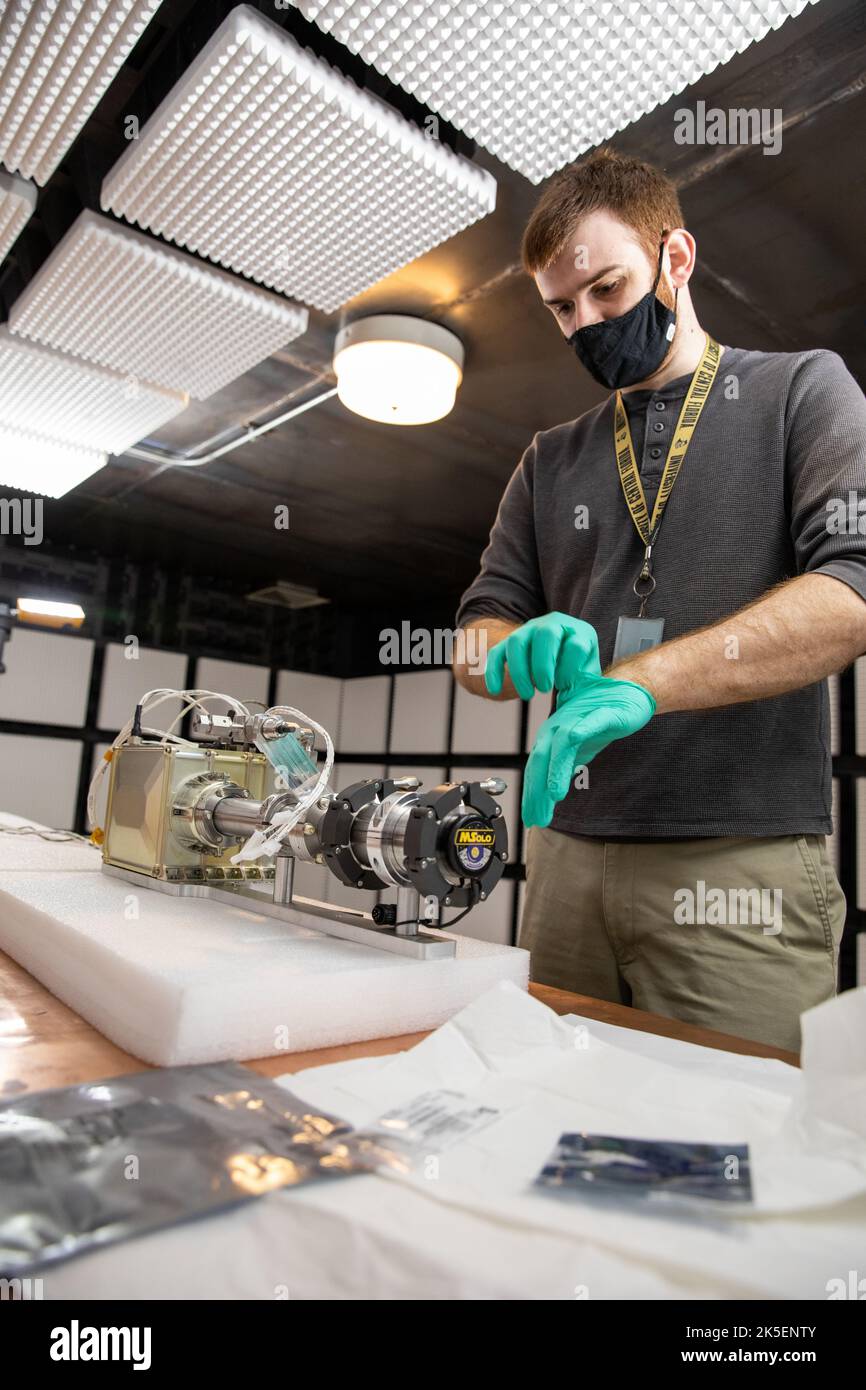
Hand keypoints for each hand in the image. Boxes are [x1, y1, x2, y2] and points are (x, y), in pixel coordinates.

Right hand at [485, 612, 600, 699]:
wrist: (559, 656)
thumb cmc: (576, 670)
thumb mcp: (585, 675)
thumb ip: (581, 684)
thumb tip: (571, 699)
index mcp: (579, 632)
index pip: (576, 645)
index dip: (569, 668)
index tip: (565, 686)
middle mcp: (553, 625)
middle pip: (545, 634)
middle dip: (542, 665)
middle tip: (544, 689)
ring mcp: (529, 630)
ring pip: (517, 641)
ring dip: (519, 670)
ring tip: (527, 695)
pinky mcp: (510, 641)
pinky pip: (497, 652)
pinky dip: (494, 670)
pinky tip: (495, 690)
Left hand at [523, 674, 655, 827]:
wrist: (627, 692)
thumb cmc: (601, 719)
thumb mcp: (580, 751)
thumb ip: (563, 768)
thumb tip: (548, 795)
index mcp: (550, 738)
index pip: (536, 771)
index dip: (532, 796)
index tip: (531, 820)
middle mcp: (557, 728)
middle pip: (541, 761)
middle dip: (537, 791)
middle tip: (537, 817)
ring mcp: (577, 719)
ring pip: (560, 746)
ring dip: (555, 771)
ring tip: (554, 795)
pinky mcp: (599, 714)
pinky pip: (586, 725)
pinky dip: (578, 737)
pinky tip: (575, 754)